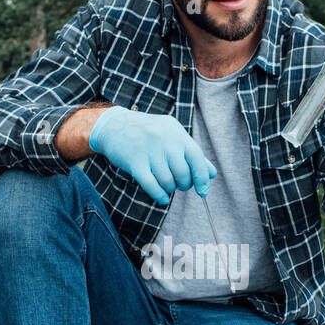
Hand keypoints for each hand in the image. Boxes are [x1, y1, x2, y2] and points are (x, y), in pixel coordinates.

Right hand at [88, 106, 216, 204]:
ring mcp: (149, 150)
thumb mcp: (172, 136)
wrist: (113, 126)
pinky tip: (162, 198)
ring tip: (166, 186)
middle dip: (183, 184)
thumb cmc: (147, 133)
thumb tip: (212, 173)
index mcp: (176, 133)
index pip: (196, 157)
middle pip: (182, 172)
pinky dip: (159, 195)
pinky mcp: (134, 162)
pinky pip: (151, 185)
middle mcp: (164, 140)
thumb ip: (192, 154)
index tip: (203, 191)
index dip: (202, 177)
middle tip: (179, 185)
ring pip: (167, 180)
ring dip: (169, 189)